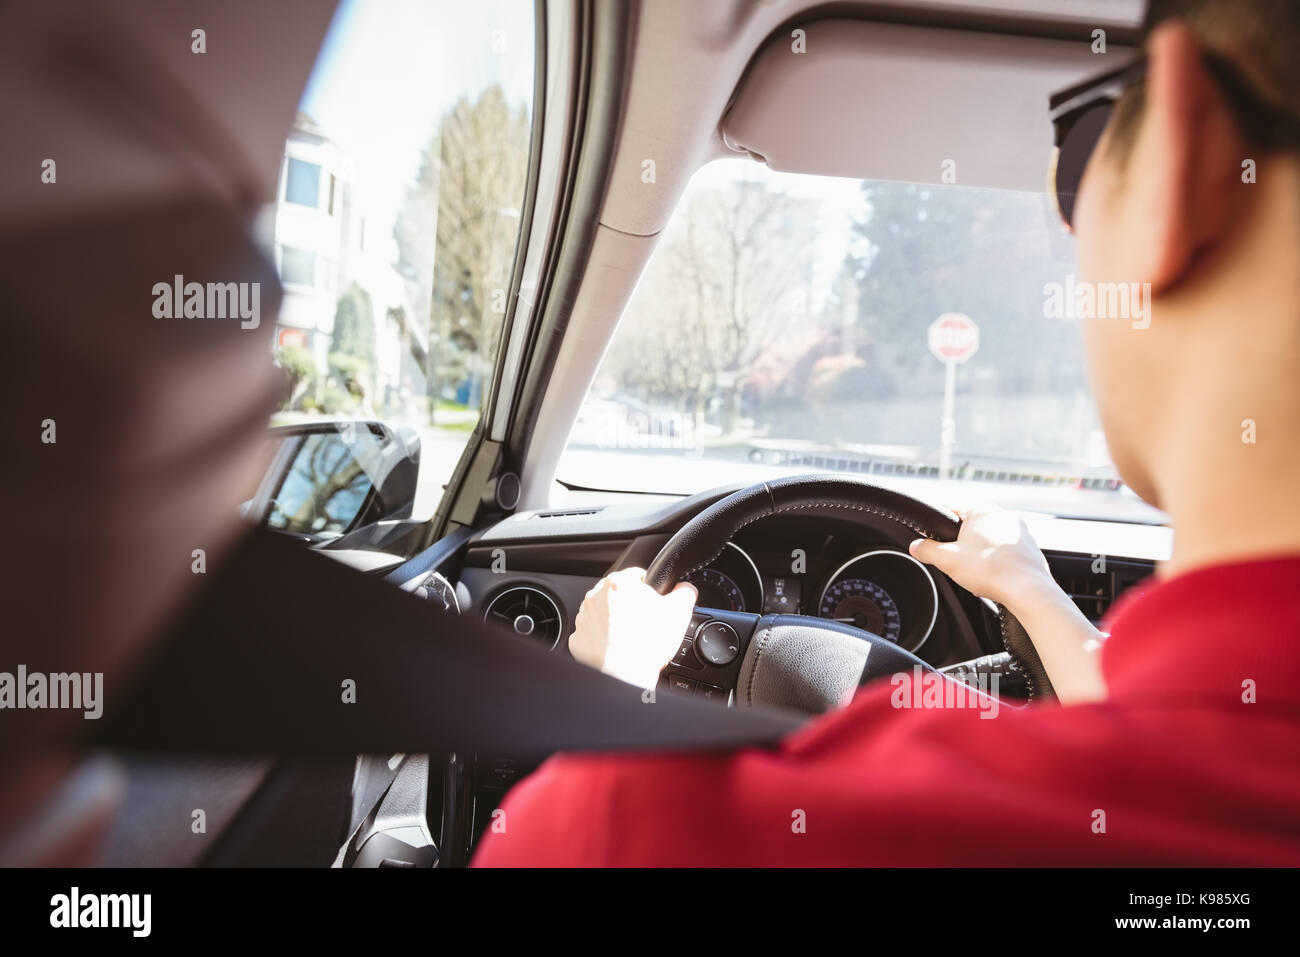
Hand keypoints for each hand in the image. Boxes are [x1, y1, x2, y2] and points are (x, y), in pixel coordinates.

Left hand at [569, 567, 697, 688]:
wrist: (625, 676)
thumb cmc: (647, 644)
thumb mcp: (680, 611)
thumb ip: (685, 592)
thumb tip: (685, 588)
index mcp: (619, 583)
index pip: (639, 577)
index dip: (652, 592)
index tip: (656, 607)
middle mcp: (595, 597)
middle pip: (620, 596)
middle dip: (633, 608)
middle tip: (646, 626)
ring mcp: (584, 618)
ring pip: (606, 615)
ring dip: (617, 623)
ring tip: (633, 640)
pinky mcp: (577, 639)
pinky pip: (594, 635)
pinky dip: (605, 641)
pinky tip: (618, 649)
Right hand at [908, 506, 1054, 610]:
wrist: (1026, 590)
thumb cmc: (991, 571)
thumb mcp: (947, 560)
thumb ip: (926, 550)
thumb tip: (915, 546)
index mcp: (982, 510)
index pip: (951, 513)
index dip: (941, 531)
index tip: (940, 546)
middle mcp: (1003, 515)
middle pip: (971, 529)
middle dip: (963, 546)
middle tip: (961, 564)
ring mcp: (1019, 531)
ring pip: (989, 541)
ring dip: (982, 554)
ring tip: (981, 571)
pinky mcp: (1029, 547)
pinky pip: (1005, 552)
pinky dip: (999, 562)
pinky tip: (996, 575)